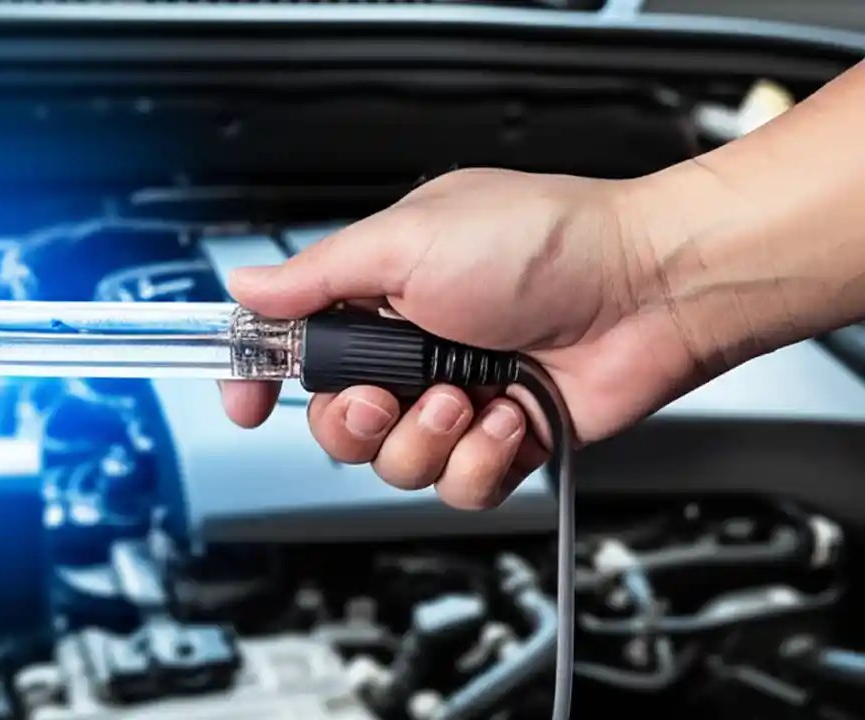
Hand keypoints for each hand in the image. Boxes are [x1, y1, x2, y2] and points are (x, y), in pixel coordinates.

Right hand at [219, 168, 707, 508]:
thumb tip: (246, 283)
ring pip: (394, 464)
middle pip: (335, 423)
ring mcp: (456, 398)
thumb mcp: (408, 240)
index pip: (293, 347)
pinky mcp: (502, 440)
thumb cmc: (544, 242)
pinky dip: (483, 457)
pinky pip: (459, 485)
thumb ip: (317, 275)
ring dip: (428, 436)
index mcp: (377, 295)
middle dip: (354, 419)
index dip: (261, 381)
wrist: (648, 287)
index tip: (247, 403)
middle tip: (385, 392)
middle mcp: (411, 350)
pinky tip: (511, 413)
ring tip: (468, 393)